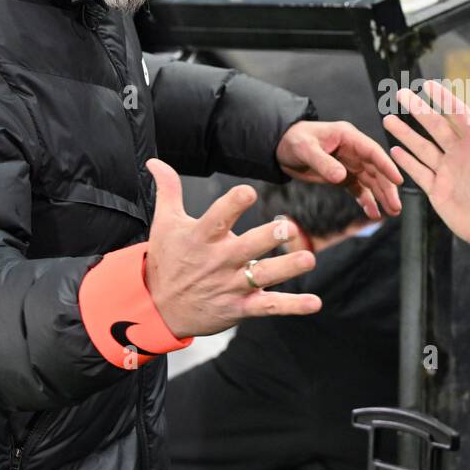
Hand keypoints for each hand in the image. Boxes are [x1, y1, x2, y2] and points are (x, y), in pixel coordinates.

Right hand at [143, 159, 320, 337]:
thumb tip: (155, 161)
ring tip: (308, 259)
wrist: (158, 308)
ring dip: (286, 269)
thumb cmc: (167, 260)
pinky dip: (292, 306)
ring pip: (261, 277)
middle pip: (245, 248)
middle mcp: (217, 261)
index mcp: (200, 238)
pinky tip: (314, 303)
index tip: (249, 191)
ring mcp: (230, 286)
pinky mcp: (240, 308)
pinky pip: (269, 306)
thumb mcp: (165, 224)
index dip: (232, 205)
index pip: (217, 218)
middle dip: (266, 238)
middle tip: (286, 227)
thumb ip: (168, 189)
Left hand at [276, 120, 403, 218]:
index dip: (386, 165)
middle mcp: (353, 150)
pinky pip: (358, 189)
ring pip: (370, 181)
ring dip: (381, 196)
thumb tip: (342, 177)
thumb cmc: (292, 141)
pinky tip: (373, 213)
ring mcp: (349, 163)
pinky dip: (366, 200)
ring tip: (391, 212)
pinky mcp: (342, 176)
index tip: (398, 180)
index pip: (372, 151)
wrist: (279, 148)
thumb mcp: (305, 149)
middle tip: (396, 206)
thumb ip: (323, 163)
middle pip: (376, 169)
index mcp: (348, 137)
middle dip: (387, 187)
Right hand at [381, 81, 469, 255]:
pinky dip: (406, 161)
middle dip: (417, 110)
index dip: (443, 98)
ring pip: (422, 147)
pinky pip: (418, 171)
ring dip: (405, 133)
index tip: (428, 84)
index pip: (456, 114)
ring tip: (389, 119)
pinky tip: (395, 150)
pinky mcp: (437, 189)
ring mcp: (446, 171)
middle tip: (400, 94)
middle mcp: (459, 154)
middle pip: (434, 127)